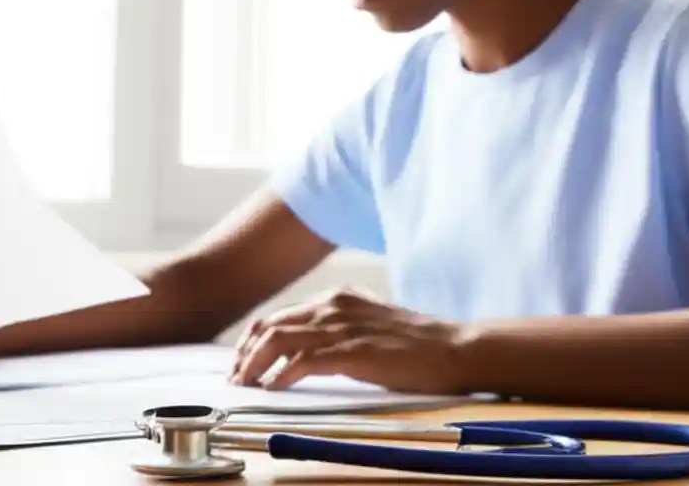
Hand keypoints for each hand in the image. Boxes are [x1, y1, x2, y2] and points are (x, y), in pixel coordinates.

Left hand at [229, 287, 467, 392]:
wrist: (452, 348)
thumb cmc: (416, 343)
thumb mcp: (369, 325)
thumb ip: (339, 329)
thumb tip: (309, 350)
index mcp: (336, 300)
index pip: (277, 317)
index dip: (252, 341)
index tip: (242, 363)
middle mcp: (332, 307)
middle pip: (269, 326)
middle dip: (244, 354)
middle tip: (236, 378)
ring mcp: (342, 328)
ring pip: (278, 340)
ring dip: (254, 364)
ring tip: (245, 385)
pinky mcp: (352, 352)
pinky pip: (302, 362)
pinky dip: (280, 376)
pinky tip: (273, 388)